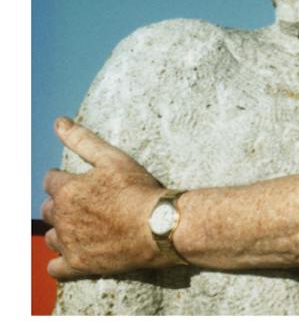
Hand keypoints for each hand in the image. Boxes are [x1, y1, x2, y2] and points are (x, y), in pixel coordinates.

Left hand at [42, 119, 174, 280]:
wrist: (159, 226)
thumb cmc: (139, 190)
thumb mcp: (113, 158)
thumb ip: (83, 140)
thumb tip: (58, 121)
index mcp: (67, 190)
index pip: (51, 181)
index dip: (65, 179)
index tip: (81, 181)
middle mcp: (62, 217)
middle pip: (48, 209)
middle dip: (61, 204)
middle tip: (86, 203)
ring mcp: (68, 243)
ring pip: (51, 236)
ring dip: (61, 230)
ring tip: (83, 227)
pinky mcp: (77, 264)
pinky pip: (55, 267)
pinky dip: (60, 261)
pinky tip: (73, 254)